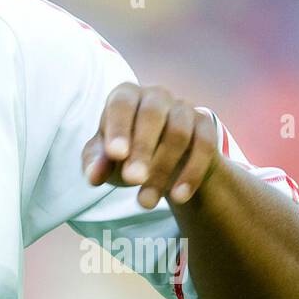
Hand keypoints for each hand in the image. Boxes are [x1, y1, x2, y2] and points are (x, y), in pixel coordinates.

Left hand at [81, 83, 220, 208]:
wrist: (165, 165)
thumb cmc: (125, 156)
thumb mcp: (106, 161)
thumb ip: (96, 164)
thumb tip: (93, 176)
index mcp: (125, 95)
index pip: (121, 104)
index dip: (119, 127)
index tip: (115, 155)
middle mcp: (155, 95)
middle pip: (152, 115)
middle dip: (142, 149)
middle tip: (132, 180)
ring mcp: (183, 108)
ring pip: (178, 134)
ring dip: (163, 170)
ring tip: (145, 202)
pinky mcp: (205, 125)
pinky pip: (204, 146)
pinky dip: (191, 173)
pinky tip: (177, 197)